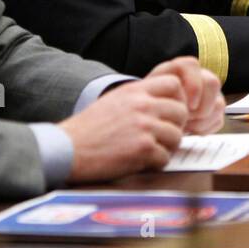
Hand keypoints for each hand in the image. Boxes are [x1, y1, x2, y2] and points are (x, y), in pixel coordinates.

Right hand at [58, 72, 187, 182]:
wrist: (68, 149)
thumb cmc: (88, 129)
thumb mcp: (115, 101)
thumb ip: (139, 98)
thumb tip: (164, 103)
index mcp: (135, 90)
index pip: (174, 83)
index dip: (177, 99)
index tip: (169, 113)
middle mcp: (142, 105)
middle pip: (181, 112)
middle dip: (175, 126)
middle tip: (161, 137)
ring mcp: (144, 126)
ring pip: (177, 136)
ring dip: (166, 147)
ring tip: (149, 151)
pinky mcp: (143, 149)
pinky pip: (165, 158)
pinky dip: (155, 164)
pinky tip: (140, 162)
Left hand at [148, 57, 224, 135]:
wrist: (153, 117)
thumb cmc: (150, 105)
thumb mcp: (149, 97)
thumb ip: (163, 95)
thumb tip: (183, 108)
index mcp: (179, 69)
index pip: (191, 65)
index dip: (194, 85)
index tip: (188, 105)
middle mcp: (198, 77)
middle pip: (212, 83)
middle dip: (201, 107)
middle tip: (186, 118)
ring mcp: (208, 93)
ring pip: (219, 104)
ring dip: (202, 121)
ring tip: (185, 126)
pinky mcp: (213, 109)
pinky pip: (219, 119)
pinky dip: (206, 128)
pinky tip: (191, 129)